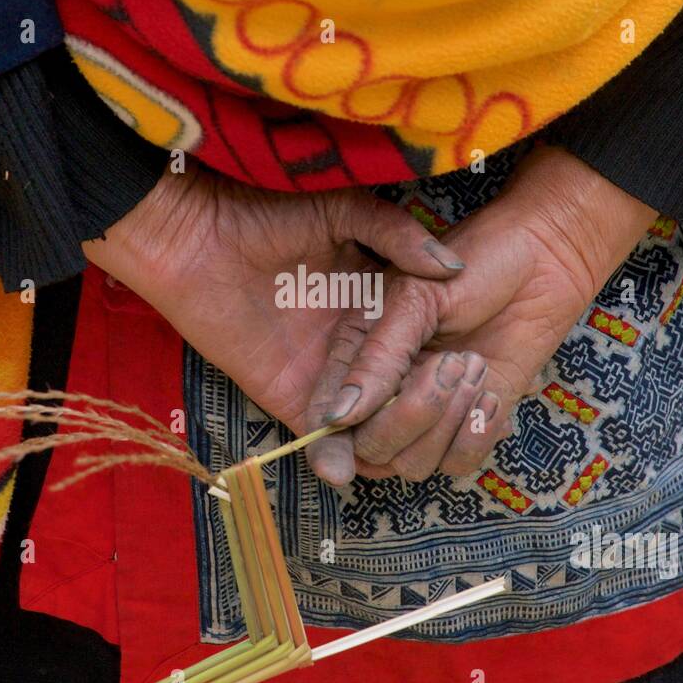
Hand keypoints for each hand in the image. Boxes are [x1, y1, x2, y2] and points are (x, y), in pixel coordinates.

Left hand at [83, 161, 467, 436]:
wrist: (198, 237)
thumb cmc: (268, 215)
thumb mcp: (344, 212)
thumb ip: (396, 234)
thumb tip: (451, 265)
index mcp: (381, 303)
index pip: (426, 346)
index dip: (452, 368)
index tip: (483, 387)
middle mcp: (360, 346)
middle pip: (406, 393)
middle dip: (430, 416)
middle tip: (457, 433)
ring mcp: (327, 375)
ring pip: (370, 423)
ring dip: (389, 443)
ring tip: (414, 457)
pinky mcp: (291, 398)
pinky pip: (321, 438)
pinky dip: (335, 457)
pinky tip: (353, 470)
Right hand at [306, 145, 657, 484]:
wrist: (545, 256)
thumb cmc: (478, 260)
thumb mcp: (415, 298)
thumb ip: (379, 357)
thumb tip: (342, 415)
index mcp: (358, 352)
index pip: (329, 419)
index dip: (328, 448)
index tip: (337, 468)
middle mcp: (388, 389)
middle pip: (374, 448)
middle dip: (410, 416)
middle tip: (450, 362)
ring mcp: (431, 409)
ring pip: (416, 463)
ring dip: (447, 423)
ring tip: (475, 367)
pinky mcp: (472, 420)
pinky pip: (458, 463)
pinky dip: (475, 437)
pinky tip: (491, 395)